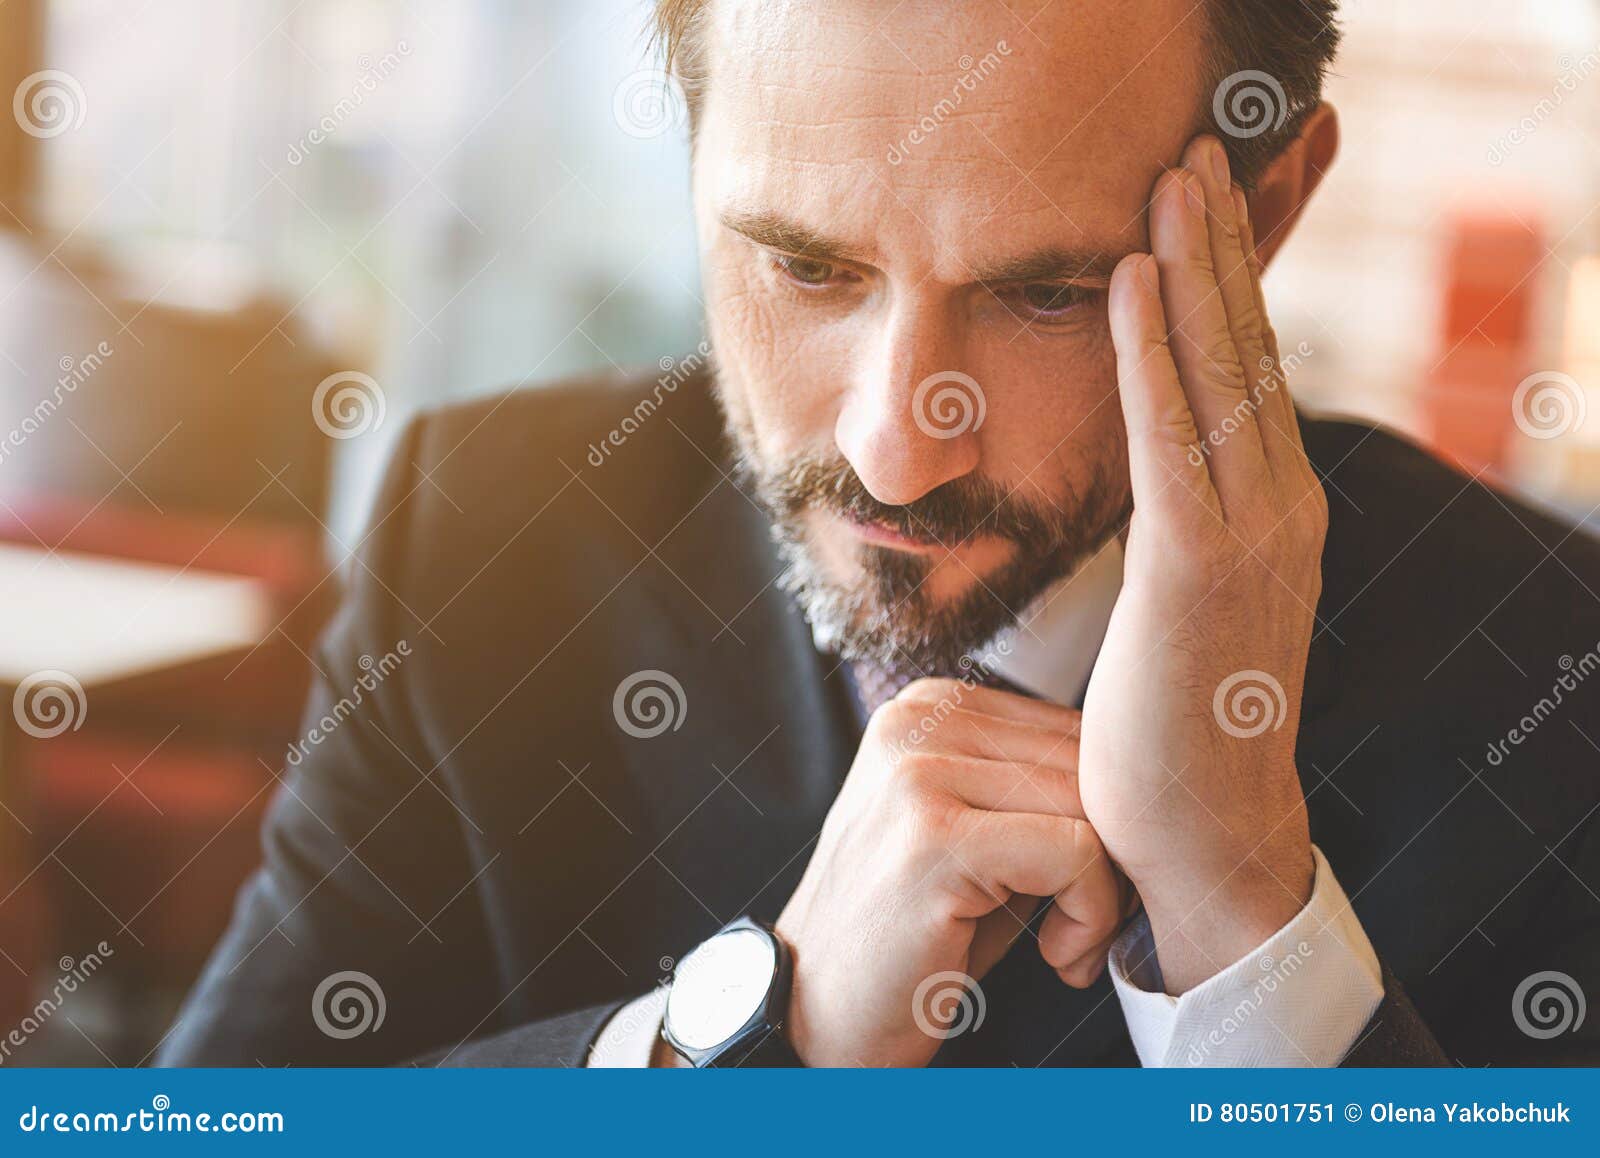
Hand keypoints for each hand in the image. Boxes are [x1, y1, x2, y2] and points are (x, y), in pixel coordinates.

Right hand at [775, 678, 1125, 1065]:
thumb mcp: (970, 832)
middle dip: (1115, 853)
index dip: (1104, 814)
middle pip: (1087, 763)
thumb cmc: (910, 933)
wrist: (813, 1012)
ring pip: (1091, 803)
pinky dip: (1092, 915)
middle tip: (1086, 927)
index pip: (1074, 729)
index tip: (1082, 888)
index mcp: (924, 706)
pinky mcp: (934, 837)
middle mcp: (914, 724)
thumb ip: (1035, 786)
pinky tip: (1056, 956)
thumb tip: (1146, 778)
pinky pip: (1076, 853)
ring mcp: (917, 775)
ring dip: (1106, 892)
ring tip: (1067, 943)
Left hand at [1078, 135, 1324, 992]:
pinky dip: (1150, 350)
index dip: (1225, 288)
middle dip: (1219, 250)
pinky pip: (1168, 434)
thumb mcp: (1189, 607)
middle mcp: (1279, 509)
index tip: (1195, 213)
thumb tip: (1158, 487)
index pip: (1249, 379)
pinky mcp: (1194, 566)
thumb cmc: (1178, 727)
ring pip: (1218, 373)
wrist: (1204, 836)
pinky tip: (1130, 282)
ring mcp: (1247, 535)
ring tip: (1172, 180)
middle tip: (1194, 156)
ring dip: (1192, 268)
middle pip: (1246, 353)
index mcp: (1274, 516)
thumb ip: (1186, 534)